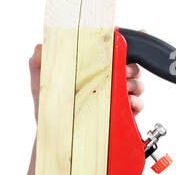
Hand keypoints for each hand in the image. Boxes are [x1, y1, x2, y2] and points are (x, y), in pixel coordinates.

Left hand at [29, 35, 145, 119]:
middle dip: (132, 67)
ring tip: (125, 89)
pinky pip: (137, 104)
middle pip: (130, 66)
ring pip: (136, 84)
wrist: (55, 136)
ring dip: (135, 84)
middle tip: (124, 71)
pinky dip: (136, 103)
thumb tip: (39, 47)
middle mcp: (106, 81)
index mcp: (91, 70)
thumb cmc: (48, 108)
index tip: (136, 38)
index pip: (112, 52)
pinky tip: (128, 103)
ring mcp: (116, 97)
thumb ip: (38, 63)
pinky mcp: (122, 113)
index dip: (125, 44)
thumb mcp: (41, 84)